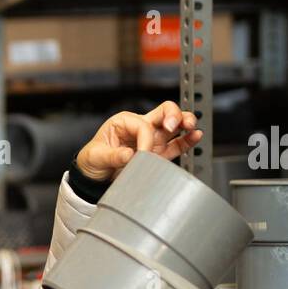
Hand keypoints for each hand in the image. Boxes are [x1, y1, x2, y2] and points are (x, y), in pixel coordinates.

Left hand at [75, 102, 202, 181]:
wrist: (93, 176)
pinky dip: (187, 140)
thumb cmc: (92, 160)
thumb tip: (129, 156)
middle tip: (175, 125)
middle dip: (173, 115)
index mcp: (124, 122)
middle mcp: (141, 127)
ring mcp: (152, 139)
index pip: (143, 125)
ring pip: (174, 126)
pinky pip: (176, 145)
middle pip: (163, 112)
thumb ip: (113, 156)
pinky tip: (196, 136)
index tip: (141, 156)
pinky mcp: (157, 153)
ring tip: (191, 127)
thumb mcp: (96, 156)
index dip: (146, 140)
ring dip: (184, 124)